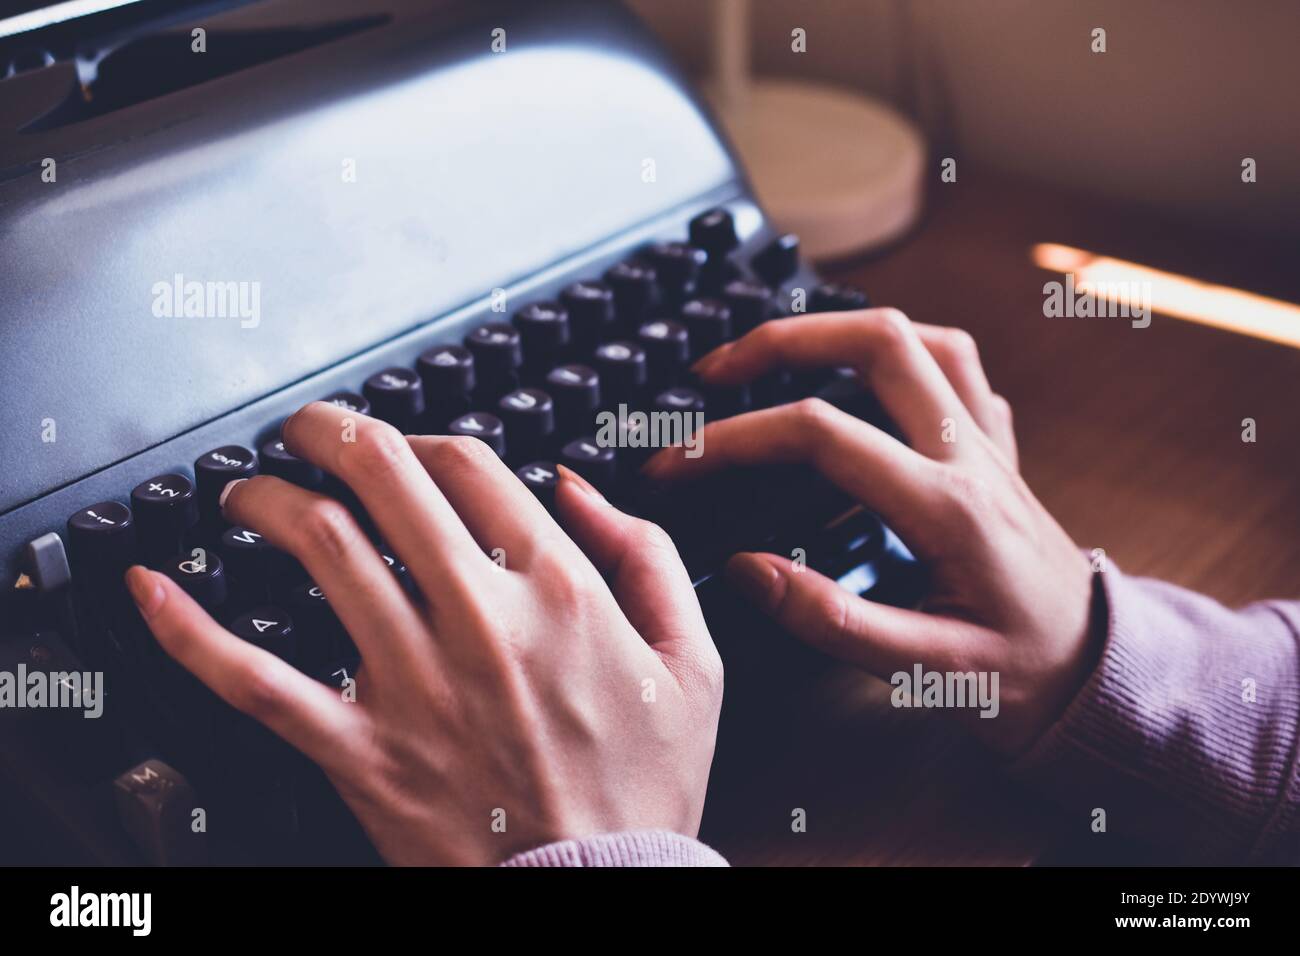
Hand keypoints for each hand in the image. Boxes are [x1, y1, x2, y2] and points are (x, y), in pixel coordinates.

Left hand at [125, 403, 721, 864]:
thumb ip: (648, 557)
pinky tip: (153, 591)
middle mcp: (479, 620)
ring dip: (267, 501)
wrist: (596, 894)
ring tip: (246, 491)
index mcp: (559, 590)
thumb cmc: (644, 787)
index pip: (468, 467)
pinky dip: (191, 631)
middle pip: (383, 480)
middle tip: (306, 428)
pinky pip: (256, 680)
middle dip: (331, 432)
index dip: (424, 438)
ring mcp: (414, 683)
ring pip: (320, 552)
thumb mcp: (693, 661)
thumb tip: (578, 486)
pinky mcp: (362, 750)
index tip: (406, 447)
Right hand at [644, 309, 1100, 754]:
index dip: (734, 440)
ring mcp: (988, 444)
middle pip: (876, 341)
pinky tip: (864, 377)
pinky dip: (902, 350)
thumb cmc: (1020, 676)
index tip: (679, 462)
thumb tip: (746, 571)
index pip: (822, 434)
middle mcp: (970, 456)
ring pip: (920, 337)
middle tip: (715, 371)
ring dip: (840, 331)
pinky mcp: (996, 450)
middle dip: (782, 339)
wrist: (1097, 672)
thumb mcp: (926, 672)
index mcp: (947, 508)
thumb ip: (832, 621)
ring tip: (778, 358)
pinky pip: (956, 366)